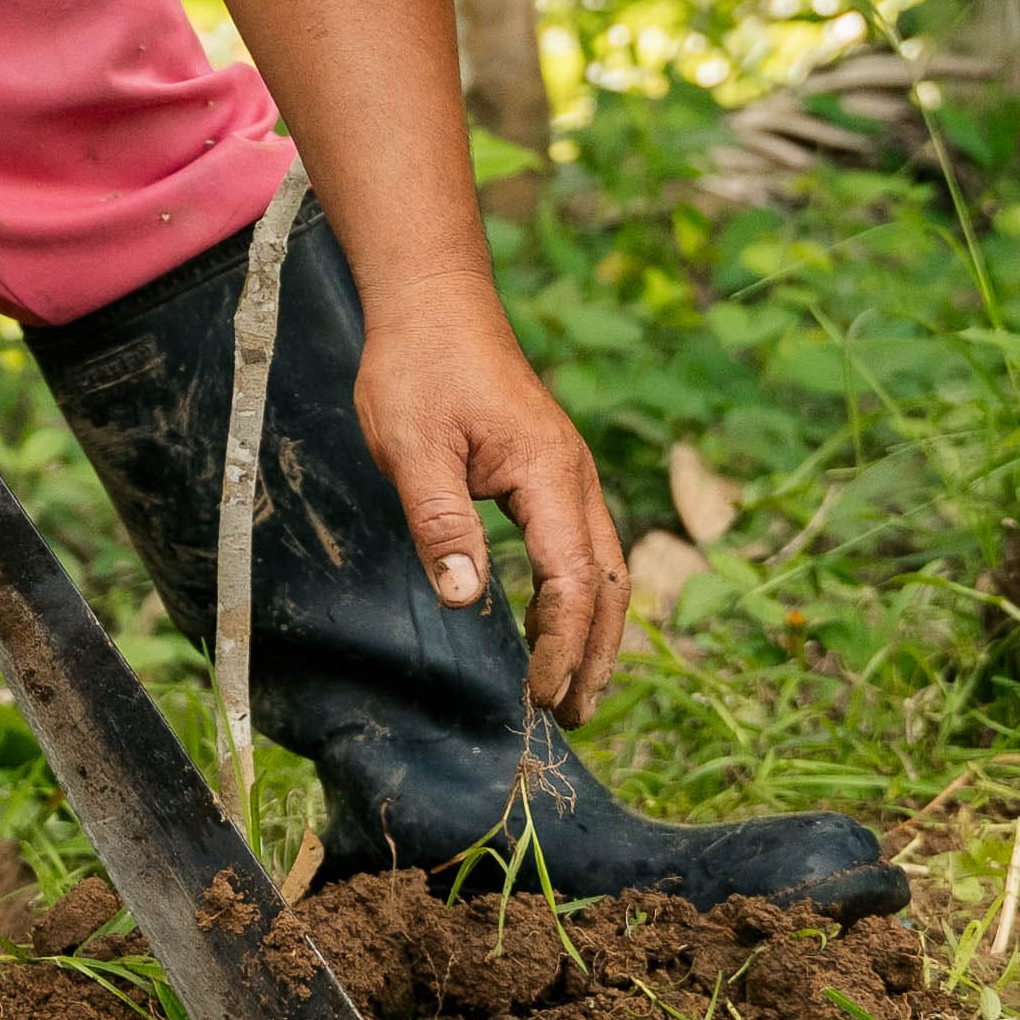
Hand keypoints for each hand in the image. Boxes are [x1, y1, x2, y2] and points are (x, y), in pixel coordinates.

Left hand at [346, 303, 632, 724]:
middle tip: (575, 716)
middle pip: (607, 582)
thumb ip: (441, 524)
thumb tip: (466, 601)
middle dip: (598, 654)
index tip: (539, 696)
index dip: (562, 646)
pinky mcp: (549, 470)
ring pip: (600, 565)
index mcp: (546, 473)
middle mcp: (572, 476)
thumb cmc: (418, 368)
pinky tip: (552, 623)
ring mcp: (566, 471)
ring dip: (594, 630)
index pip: (571, 581)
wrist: (433, 303)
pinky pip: (579, 544)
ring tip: (575, 690)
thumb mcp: (412, 449)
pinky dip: (576, 594)